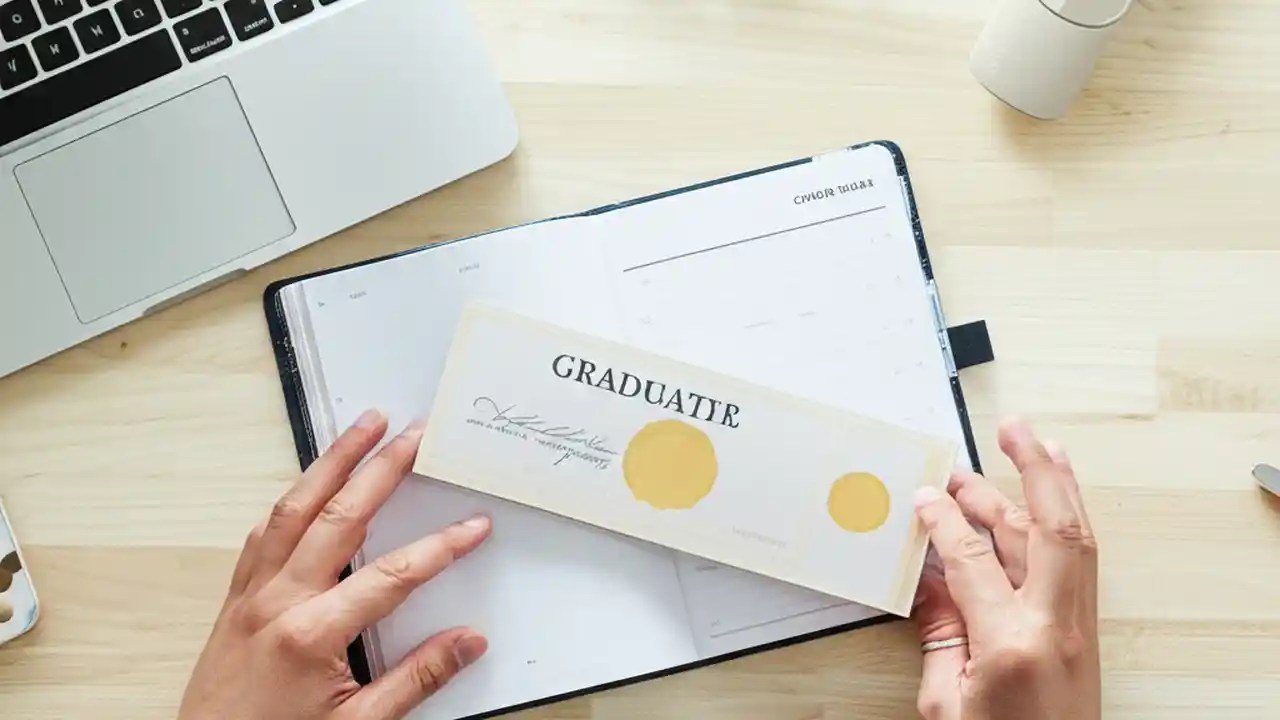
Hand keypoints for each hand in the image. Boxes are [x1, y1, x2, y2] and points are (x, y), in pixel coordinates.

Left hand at [180, 410, 491, 719]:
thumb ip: (417, 680)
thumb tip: (468, 642)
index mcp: (312, 634)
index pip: (392, 576)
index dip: (441, 548)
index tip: (473, 527)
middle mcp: (278, 602)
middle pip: (340, 517)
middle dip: (381, 470)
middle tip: (413, 435)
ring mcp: (251, 595)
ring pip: (294, 509)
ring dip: (331, 463)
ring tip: (362, 428)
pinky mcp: (235, 600)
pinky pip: (263, 534)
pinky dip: (290, 500)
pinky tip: (307, 484)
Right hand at [911, 418, 1099, 719]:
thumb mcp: (944, 701)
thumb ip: (937, 632)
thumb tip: (929, 579)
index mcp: (1010, 644)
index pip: (973, 559)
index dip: (944, 520)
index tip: (923, 495)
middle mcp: (1054, 626)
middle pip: (1045, 529)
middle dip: (1028, 471)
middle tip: (1003, 431)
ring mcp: (1078, 626)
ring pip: (1073, 536)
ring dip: (1055, 484)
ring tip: (1036, 442)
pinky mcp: (1085, 631)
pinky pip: (1080, 559)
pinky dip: (1068, 518)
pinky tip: (1056, 497)